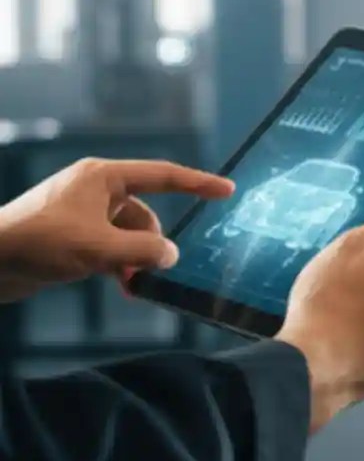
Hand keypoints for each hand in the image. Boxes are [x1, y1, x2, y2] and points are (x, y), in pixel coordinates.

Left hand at [0, 157, 234, 302]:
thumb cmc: (39, 242)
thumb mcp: (99, 248)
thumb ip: (142, 249)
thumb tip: (171, 254)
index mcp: (103, 176)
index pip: (162, 175)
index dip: (197, 183)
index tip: (227, 190)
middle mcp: (96, 188)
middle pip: (146, 212)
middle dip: (153, 243)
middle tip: (151, 271)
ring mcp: (83, 211)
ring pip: (129, 232)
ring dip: (135, 258)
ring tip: (130, 285)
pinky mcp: (72, 233)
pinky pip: (111, 244)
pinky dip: (119, 262)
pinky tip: (120, 285)